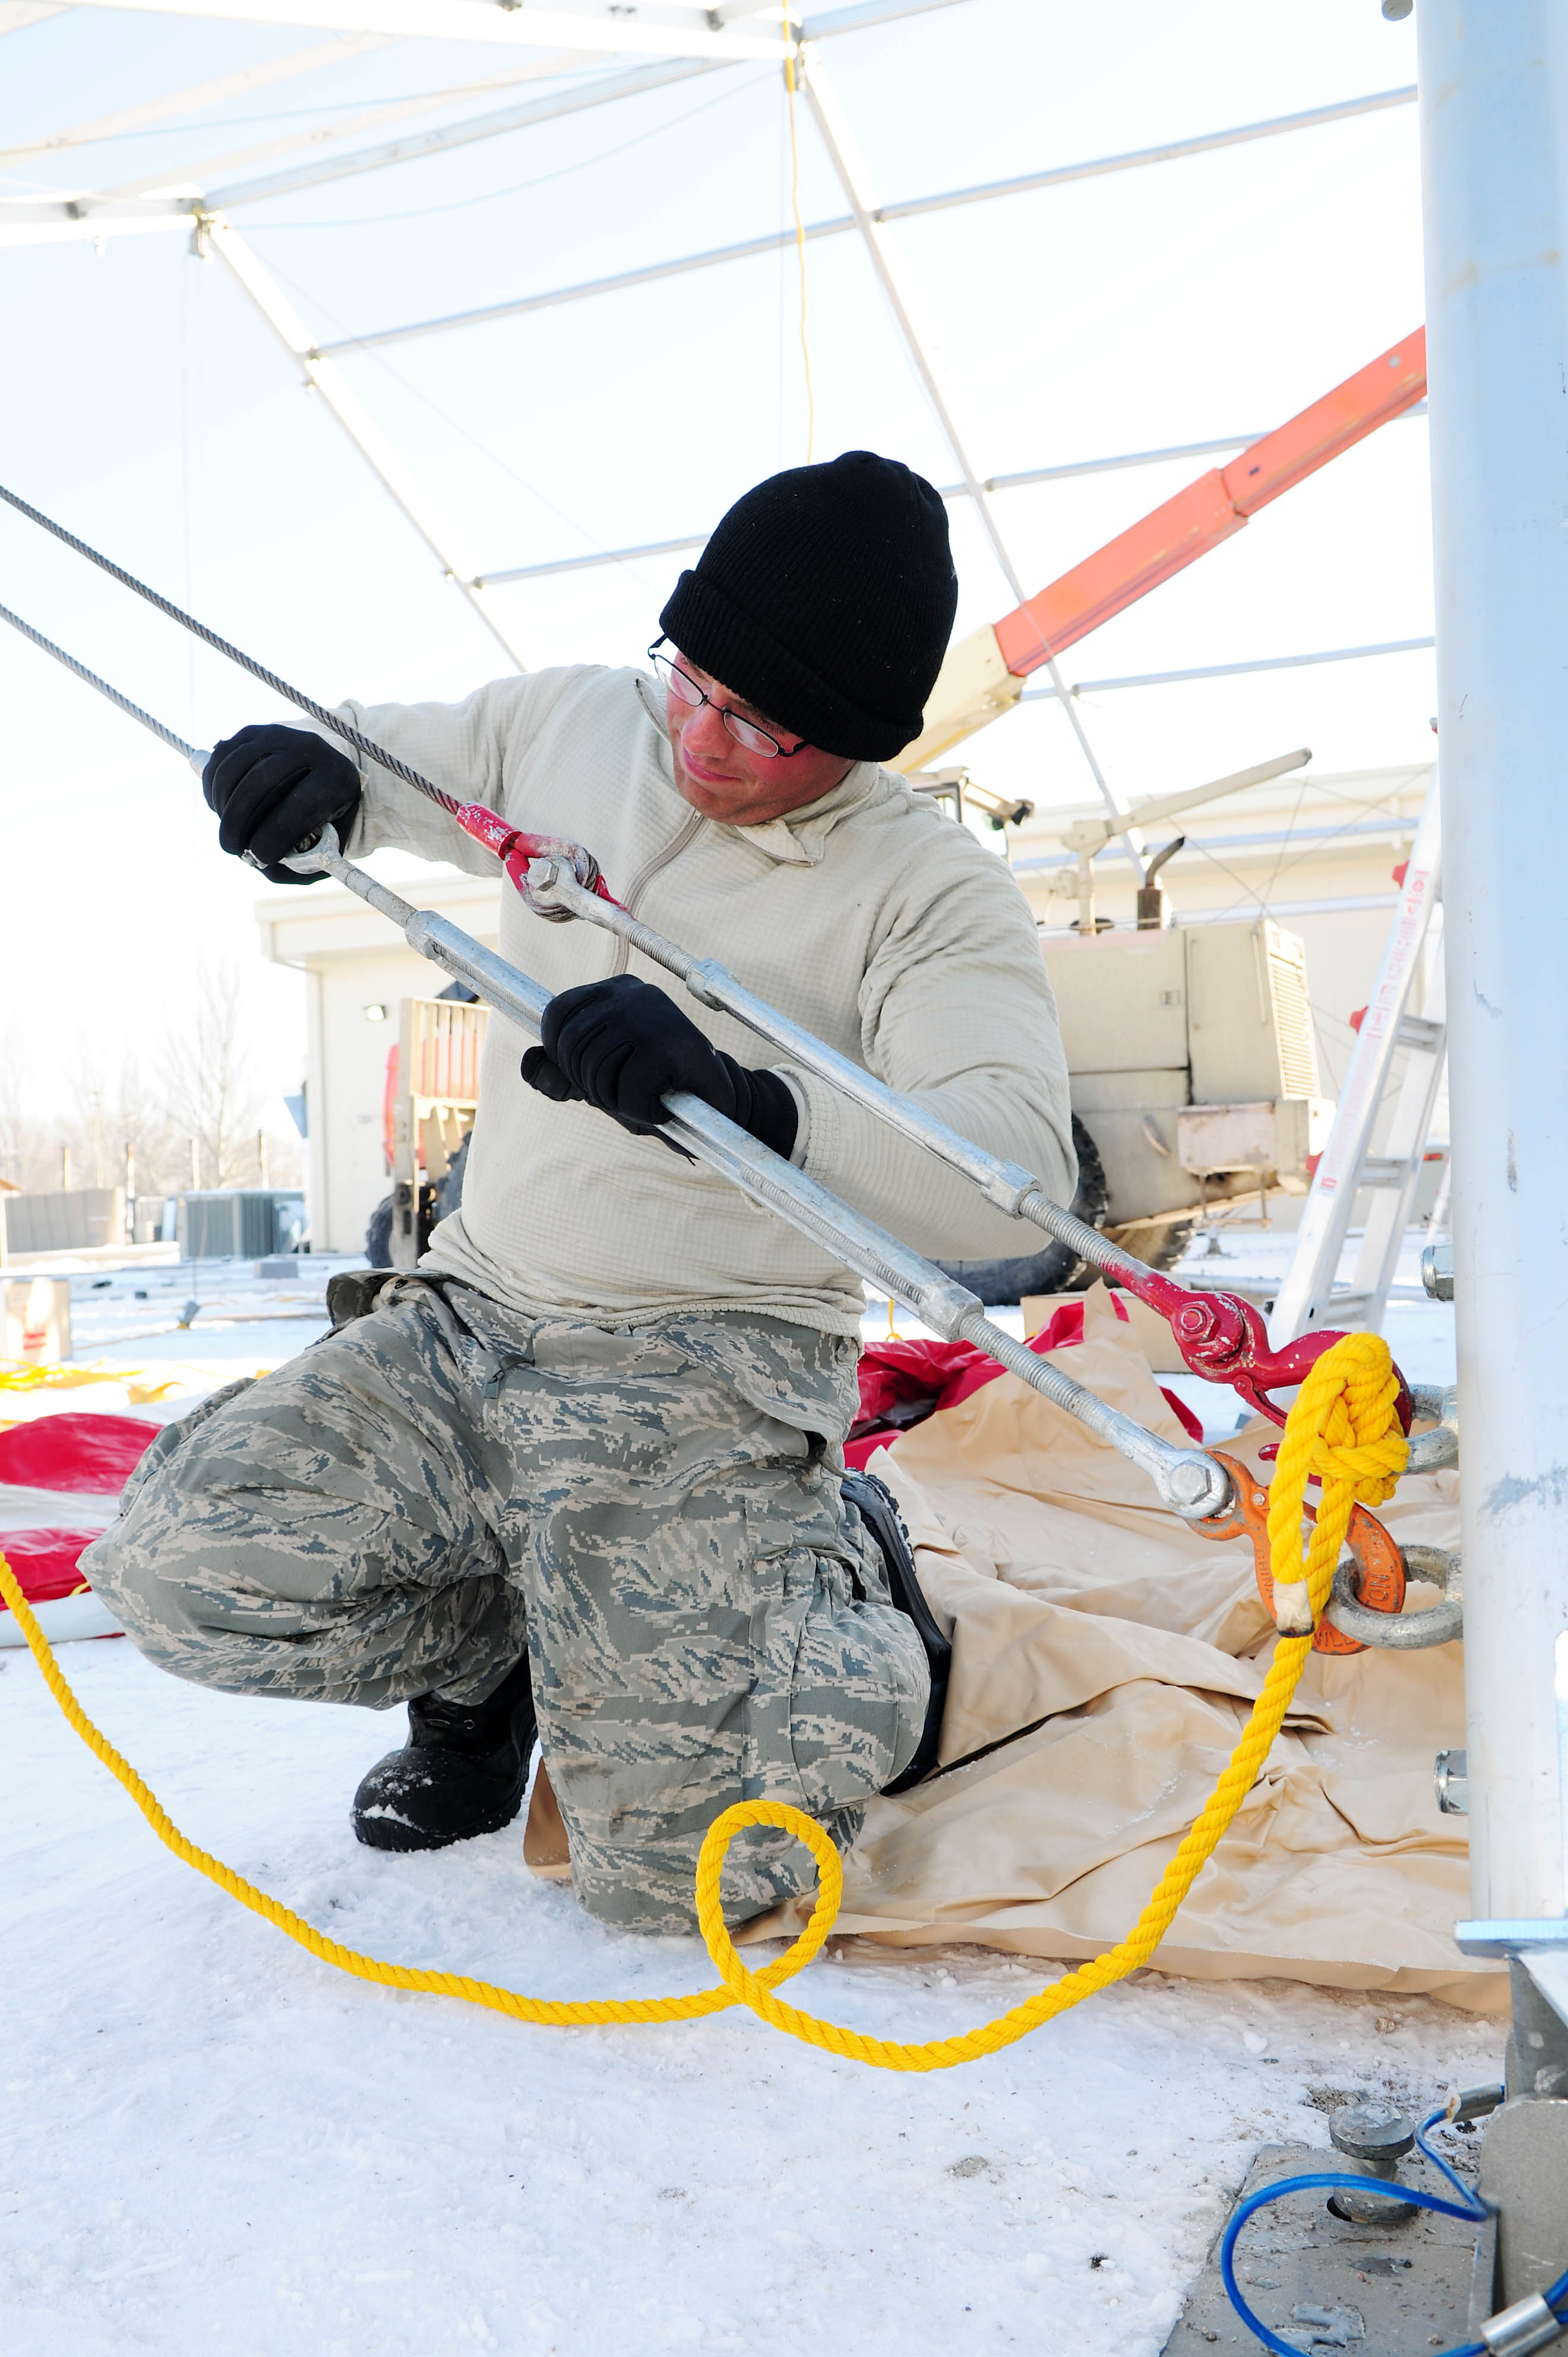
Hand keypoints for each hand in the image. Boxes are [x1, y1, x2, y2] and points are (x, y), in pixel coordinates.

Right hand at [203, 723, 361, 884]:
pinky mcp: (253, 732)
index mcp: (337, 778)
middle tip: (232, 848)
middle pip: (262, 783)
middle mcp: (310, 747)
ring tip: (229, 830)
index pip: (301, 807)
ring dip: (223, 806)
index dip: (275, 837)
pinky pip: (221, 761)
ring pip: (235, 770)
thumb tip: (263, 864)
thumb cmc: (325, 818)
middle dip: (239, 823)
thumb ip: (304, 863)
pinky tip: (222, 808)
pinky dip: (214, 789)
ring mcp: (279, 734)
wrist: (323, 772)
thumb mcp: (329, 843)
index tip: (260, 857)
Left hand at [522, 975, 796, 1155]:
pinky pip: (629, 1092)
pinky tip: (665, 1106)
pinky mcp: (672, 1048)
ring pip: (596, 1071)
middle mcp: (633, 995)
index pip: (557, 1013)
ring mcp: (653, 1018)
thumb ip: (560, 1073)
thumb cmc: (653, 1088)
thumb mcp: (599, 1079)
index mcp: (615, 991)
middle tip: (624, 1094)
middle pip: (572, 1047)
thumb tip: (529, 1061)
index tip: (586, 1074)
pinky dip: (643, 1111)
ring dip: (618, 1101)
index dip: (559, 1052)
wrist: (717, 1106)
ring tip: (646, 1099)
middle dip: (590, 1085)